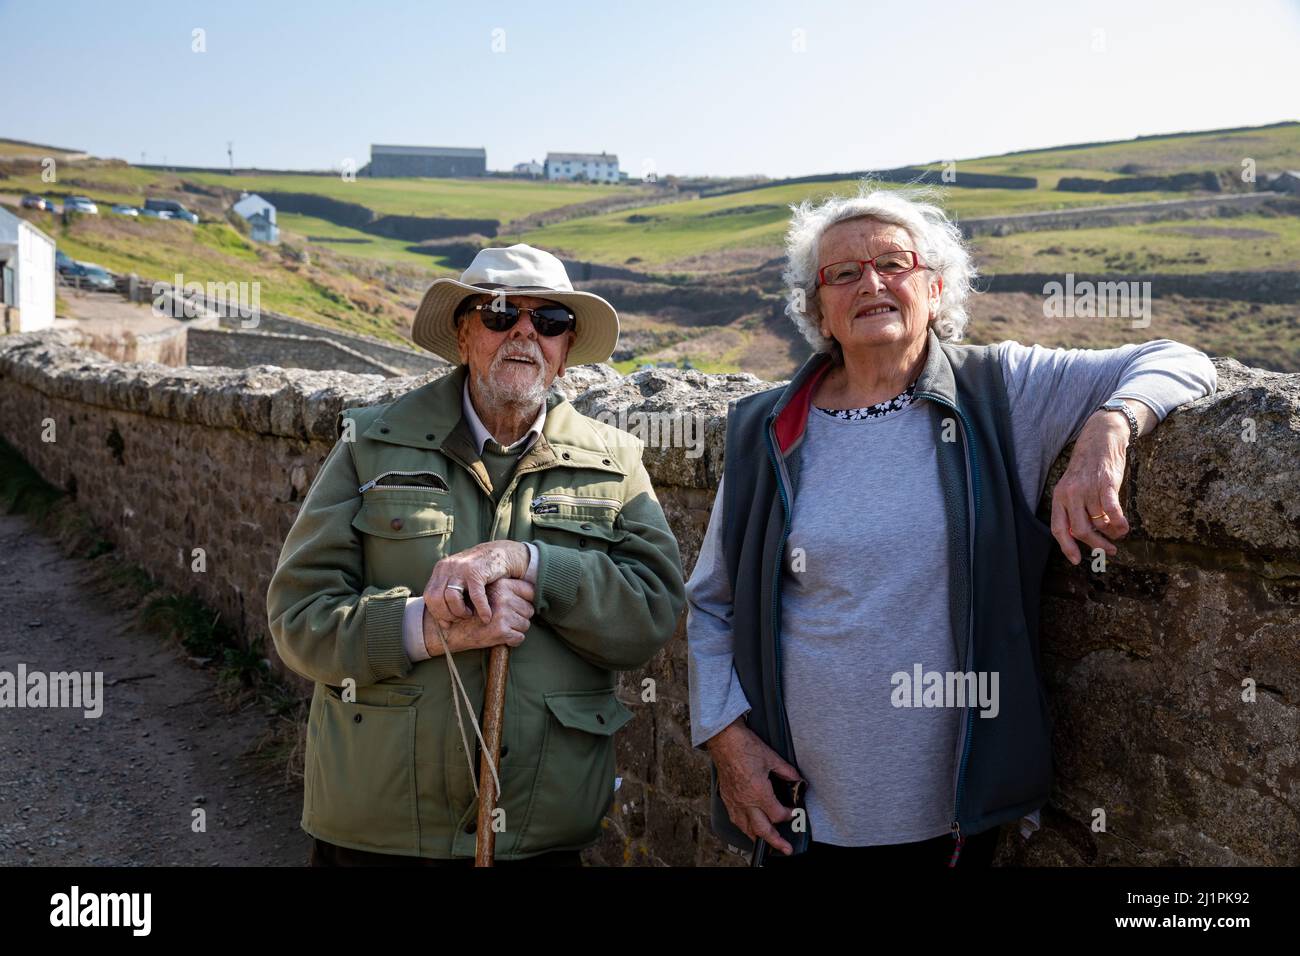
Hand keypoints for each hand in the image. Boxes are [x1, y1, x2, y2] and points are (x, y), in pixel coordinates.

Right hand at [422, 577, 534, 656]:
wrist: (451, 630)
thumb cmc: (470, 611)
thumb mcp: (485, 591)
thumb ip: (503, 589)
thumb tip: (531, 591)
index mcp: (501, 584)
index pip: (531, 590)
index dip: (527, 601)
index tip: (520, 606)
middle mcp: (503, 597)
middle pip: (529, 609)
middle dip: (521, 617)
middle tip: (508, 621)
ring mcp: (503, 613)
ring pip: (526, 624)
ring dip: (517, 629)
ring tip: (503, 629)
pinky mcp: (500, 630)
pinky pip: (519, 638)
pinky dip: (513, 641)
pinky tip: (503, 639)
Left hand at [424, 541, 530, 623]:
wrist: (501, 553)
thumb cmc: (481, 573)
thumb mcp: (460, 581)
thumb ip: (449, 597)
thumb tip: (443, 624)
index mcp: (441, 569)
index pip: (429, 596)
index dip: (436, 612)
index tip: (447, 622)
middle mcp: (448, 567)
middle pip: (436, 598)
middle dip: (447, 614)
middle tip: (460, 619)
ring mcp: (461, 568)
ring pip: (451, 597)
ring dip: (460, 612)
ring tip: (471, 615)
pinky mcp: (477, 572)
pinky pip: (475, 596)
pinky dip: (481, 609)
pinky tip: (486, 617)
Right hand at [705, 718, 803, 855]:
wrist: (724, 740)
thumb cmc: (744, 746)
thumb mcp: (771, 758)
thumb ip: (787, 772)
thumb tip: (797, 780)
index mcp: (759, 792)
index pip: (777, 814)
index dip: (788, 815)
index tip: (794, 812)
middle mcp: (746, 801)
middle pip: (762, 830)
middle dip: (776, 842)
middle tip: (785, 849)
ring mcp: (734, 801)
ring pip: (746, 829)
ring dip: (758, 838)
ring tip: (767, 844)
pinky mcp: (727, 798)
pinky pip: (735, 819)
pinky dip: (744, 827)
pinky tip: (748, 827)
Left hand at [1050, 410, 1136, 564]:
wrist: (1100, 439)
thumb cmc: (1087, 468)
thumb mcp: (1072, 488)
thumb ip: (1074, 510)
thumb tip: (1080, 536)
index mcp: (1059, 496)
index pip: (1059, 528)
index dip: (1067, 547)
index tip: (1076, 560)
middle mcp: (1071, 494)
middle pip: (1080, 530)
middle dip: (1095, 544)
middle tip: (1108, 550)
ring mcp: (1088, 488)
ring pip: (1099, 521)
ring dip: (1111, 532)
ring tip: (1119, 533)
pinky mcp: (1106, 483)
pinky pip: (1112, 510)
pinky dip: (1119, 523)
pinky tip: (1124, 527)